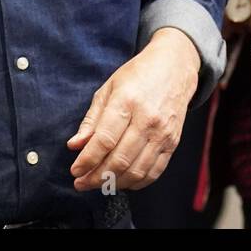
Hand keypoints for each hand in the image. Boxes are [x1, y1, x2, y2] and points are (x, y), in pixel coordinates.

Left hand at [67, 27, 199, 190]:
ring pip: (136, 171)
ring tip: (99, 183)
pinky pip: (154, 171)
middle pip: (119, 160)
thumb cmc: (138, 75)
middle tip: (82, 183)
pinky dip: (136, 182)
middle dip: (96, 177)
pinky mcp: (173, 142)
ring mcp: (163, 133)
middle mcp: (147, 119)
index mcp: (127, 101)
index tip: (75, 171)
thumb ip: (91, 120)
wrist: (175, 67)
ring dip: (114, 183)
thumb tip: (75, 146)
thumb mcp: (108, 89)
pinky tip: (122, 180)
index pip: (104, 140)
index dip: (87, 160)